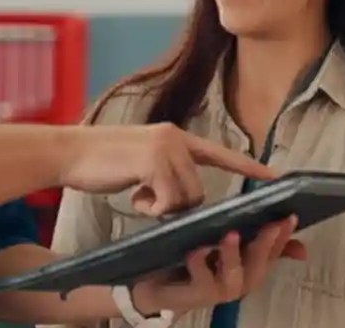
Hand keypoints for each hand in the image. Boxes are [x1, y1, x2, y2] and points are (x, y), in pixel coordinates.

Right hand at [56, 123, 276, 215]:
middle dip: (176, 205)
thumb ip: (164, 174)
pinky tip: (133, 196)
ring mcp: (165, 147)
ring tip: (137, 195)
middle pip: (198, 190)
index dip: (247, 166)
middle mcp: (175, 137)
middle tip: (147, 200)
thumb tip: (179, 201)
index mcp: (175, 137)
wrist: (69, 152)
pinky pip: (169, 201)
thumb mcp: (139, 165)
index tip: (275, 176)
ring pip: (187, 198)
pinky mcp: (153, 160)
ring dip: (162, 207)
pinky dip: (152, 208)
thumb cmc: (100, 162)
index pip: (219, 153)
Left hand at [130, 217, 306, 315]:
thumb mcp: (229, 248)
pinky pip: (201, 278)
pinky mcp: (197, 294)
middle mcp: (240, 282)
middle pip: (259, 264)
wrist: (159, 284)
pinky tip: (197, 249)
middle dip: (266, 244)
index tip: (290, 216)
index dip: (284, 236)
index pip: (274, 252)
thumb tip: (302, 249)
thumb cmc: (197, 264)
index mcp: (250, 268)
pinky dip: (200, 263)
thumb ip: (261, 245)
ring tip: (232, 234)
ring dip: (233, 254)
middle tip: (270, 224)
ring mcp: (219, 290)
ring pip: (234, 274)